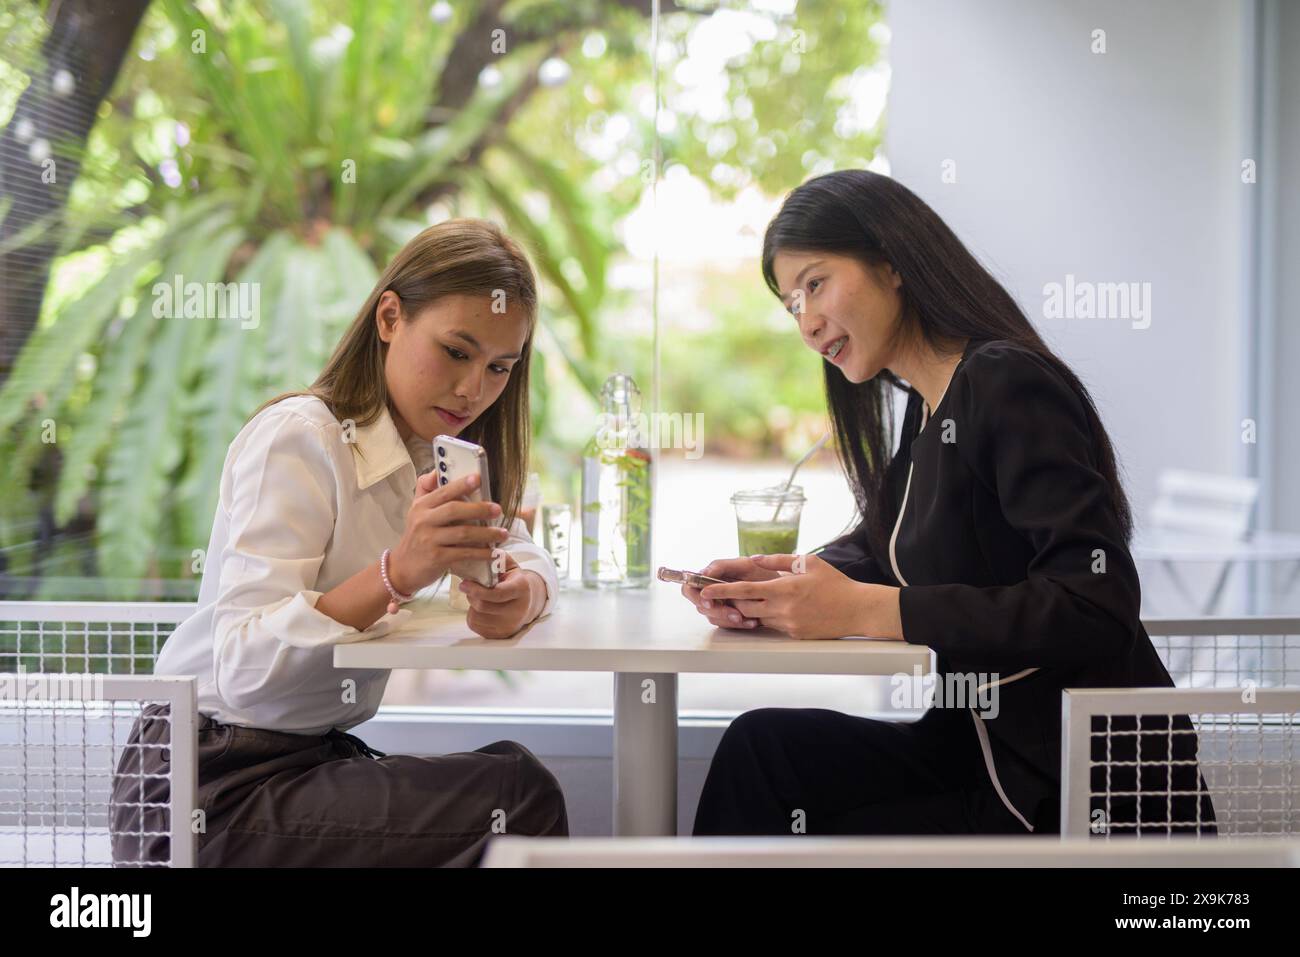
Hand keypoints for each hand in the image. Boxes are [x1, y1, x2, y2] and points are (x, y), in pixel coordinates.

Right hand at [388, 471, 509, 594]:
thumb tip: (436, 471)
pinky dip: (481, 553)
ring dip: (486, 533)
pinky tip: (492, 552)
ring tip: (503, 533)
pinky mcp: (437, 558)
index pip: (443, 492)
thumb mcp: (416, 512)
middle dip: (479, 509)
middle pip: (454, 510)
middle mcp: (424, 521)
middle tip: (498, 509)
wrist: (402, 569)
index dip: (461, 484)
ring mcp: (429, 540)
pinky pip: (464, 553)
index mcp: (421, 507)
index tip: (478, 478)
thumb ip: (425, 490)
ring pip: (463, 533)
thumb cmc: (416, 538)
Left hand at [460, 553, 546, 638]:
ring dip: (472, 605)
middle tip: (469, 587)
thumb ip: (494, 556)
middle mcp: (518, 610)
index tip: (463, 583)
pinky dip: (473, 615)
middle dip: (472, 595)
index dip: (477, 589)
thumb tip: (477, 548)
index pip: (497, 594)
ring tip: (478, 597)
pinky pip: (475, 625)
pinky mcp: (500, 634)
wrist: (527, 601)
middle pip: (483, 606)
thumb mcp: (508, 565)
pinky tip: (481, 608)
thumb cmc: (512, 580)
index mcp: (521, 589)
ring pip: (477, 616)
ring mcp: (510, 625)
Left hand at [698, 553, 902, 640]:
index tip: (705, 591)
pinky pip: (773, 626)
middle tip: (727, 593)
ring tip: (758, 598)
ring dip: (752, 609)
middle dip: (734, 601)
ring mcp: (788, 624)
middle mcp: (782, 609)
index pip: (744, 591)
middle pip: (745, 607)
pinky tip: (781, 607)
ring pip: (758, 618)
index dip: (722, 591)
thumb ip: (778, 560)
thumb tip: (754, 559)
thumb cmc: (835, 583)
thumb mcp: (808, 563)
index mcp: (784, 589)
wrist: (858, 609)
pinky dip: (769, 616)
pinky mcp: (794, 635)